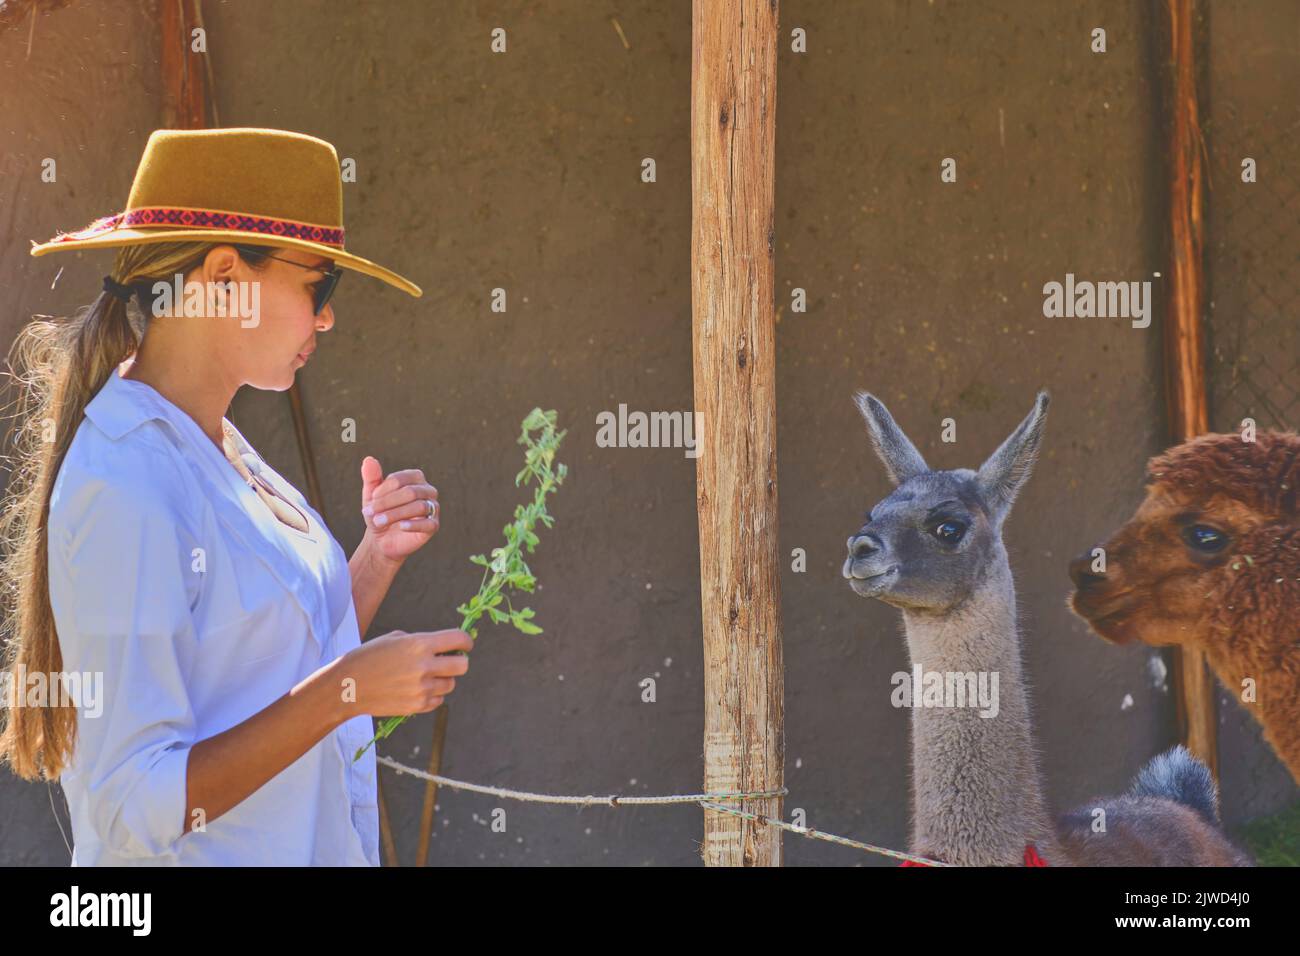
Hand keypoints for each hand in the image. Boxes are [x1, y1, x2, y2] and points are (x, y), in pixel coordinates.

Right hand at [334, 629, 471, 719]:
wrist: (348, 685)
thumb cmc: (370, 657)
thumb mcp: (396, 639)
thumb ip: (422, 642)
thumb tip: (445, 648)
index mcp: (419, 644)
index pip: (459, 639)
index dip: (466, 641)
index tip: (465, 645)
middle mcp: (424, 666)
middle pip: (463, 666)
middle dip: (459, 662)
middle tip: (449, 662)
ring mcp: (422, 688)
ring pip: (451, 684)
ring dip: (444, 680)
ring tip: (425, 676)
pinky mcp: (417, 706)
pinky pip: (438, 700)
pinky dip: (433, 695)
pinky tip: (418, 689)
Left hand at [360, 456, 439, 564]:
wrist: (382, 538)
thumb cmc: (379, 512)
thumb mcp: (371, 495)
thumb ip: (371, 477)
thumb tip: (368, 459)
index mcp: (415, 478)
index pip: (400, 479)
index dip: (383, 490)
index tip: (370, 500)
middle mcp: (428, 490)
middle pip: (410, 492)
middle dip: (387, 503)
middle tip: (369, 512)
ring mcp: (433, 507)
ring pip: (418, 507)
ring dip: (395, 514)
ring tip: (378, 521)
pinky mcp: (433, 525)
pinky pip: (427, 523)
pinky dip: (413, 524)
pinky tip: (400, 527)